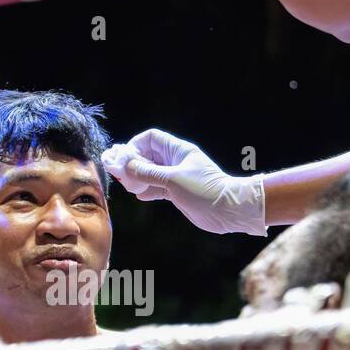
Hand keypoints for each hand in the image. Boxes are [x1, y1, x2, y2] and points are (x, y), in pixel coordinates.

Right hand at [101, 129, 265, 235]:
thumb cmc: (205, 191)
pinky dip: (147, 190)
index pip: (150, 138)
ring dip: (138, 178)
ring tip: (128, 186)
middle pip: (147, 155)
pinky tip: (139, 196)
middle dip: (133, 163)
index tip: (125, 159)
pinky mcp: (177, 192)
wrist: (229, 210)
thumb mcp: (173, 180)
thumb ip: (148, 173)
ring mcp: (176, 177)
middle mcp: (175, 161)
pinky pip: (157, 187)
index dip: (135, 145)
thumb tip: (127, 166)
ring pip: (150, 173)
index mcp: (177, 151)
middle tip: (120, 175)